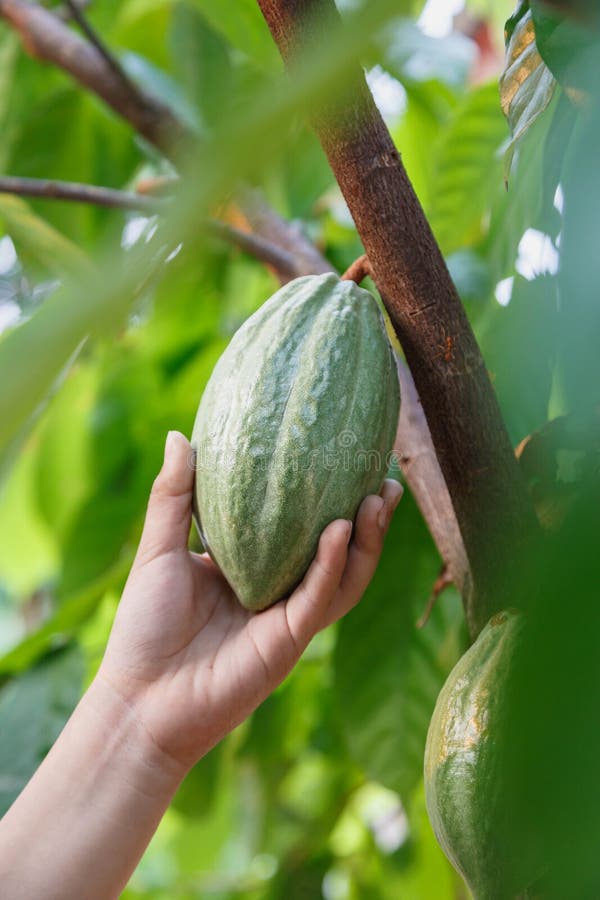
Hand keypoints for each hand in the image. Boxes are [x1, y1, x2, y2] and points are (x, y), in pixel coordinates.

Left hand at [99, 430, 402, 770]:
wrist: (140, 699)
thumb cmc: (145, 627)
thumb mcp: (159, 551)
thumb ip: (173, 497)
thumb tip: (180, 434)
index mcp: (253, 569)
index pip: (301, 529)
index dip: (328, 497)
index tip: (348, 458)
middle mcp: (278, 591)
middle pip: (338, 552)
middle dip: (368, 519)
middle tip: (385, 478)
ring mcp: (287, 618)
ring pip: (344, 577)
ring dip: (365, 540)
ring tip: (378, 498)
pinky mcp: (287, 642)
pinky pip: (317, 599)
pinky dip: (331, 566)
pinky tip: (338, 531)